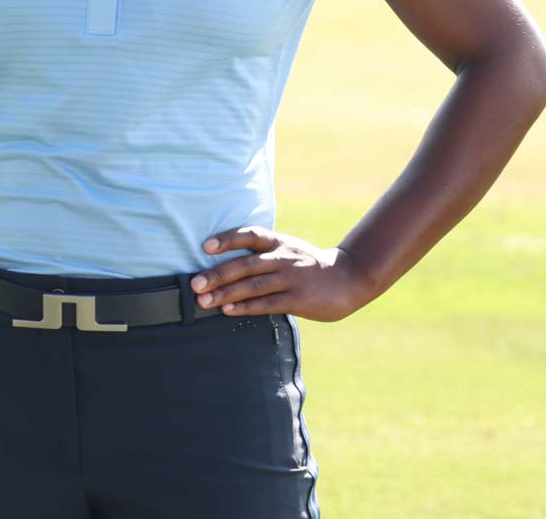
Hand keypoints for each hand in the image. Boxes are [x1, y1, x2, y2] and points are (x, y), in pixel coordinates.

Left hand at [189, 227, 373, 321]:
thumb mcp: (288, 250)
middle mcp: (282, 258)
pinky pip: (267, 303)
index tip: (205, 247)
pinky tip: (228, 311)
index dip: (227, 239)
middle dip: (217, 275)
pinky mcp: (298, 299)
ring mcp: (291, 279)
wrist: (351, 277)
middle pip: (245, 264)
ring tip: (204, 301)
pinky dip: (245, 307)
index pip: (249, 235)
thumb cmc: (309, 266)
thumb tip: (224, 266)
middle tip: (194, 284)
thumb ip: (262, 254)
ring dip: (226, 294)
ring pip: (253, 285)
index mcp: (278, 243)